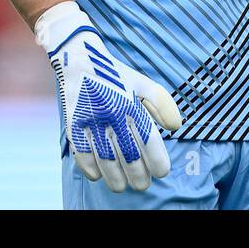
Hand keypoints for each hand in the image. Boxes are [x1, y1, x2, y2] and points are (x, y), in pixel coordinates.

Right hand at [36, 1, 182, 192]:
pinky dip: (91, 169)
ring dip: (116, 178)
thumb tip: (175, 128)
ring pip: (106, 160)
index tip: (162, 172)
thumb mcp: (143, 83)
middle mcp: (112, 114)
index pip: (149, 140)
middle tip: (144, 185)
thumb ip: (162, 104)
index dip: (158, 161)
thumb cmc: (117, 76)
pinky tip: (99, 176)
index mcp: (132, 104)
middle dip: (139, 176)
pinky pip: (82, 154)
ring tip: (123, 187)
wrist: (80, 60)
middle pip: (129, 155)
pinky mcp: (73, 124)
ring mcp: (91, 120)